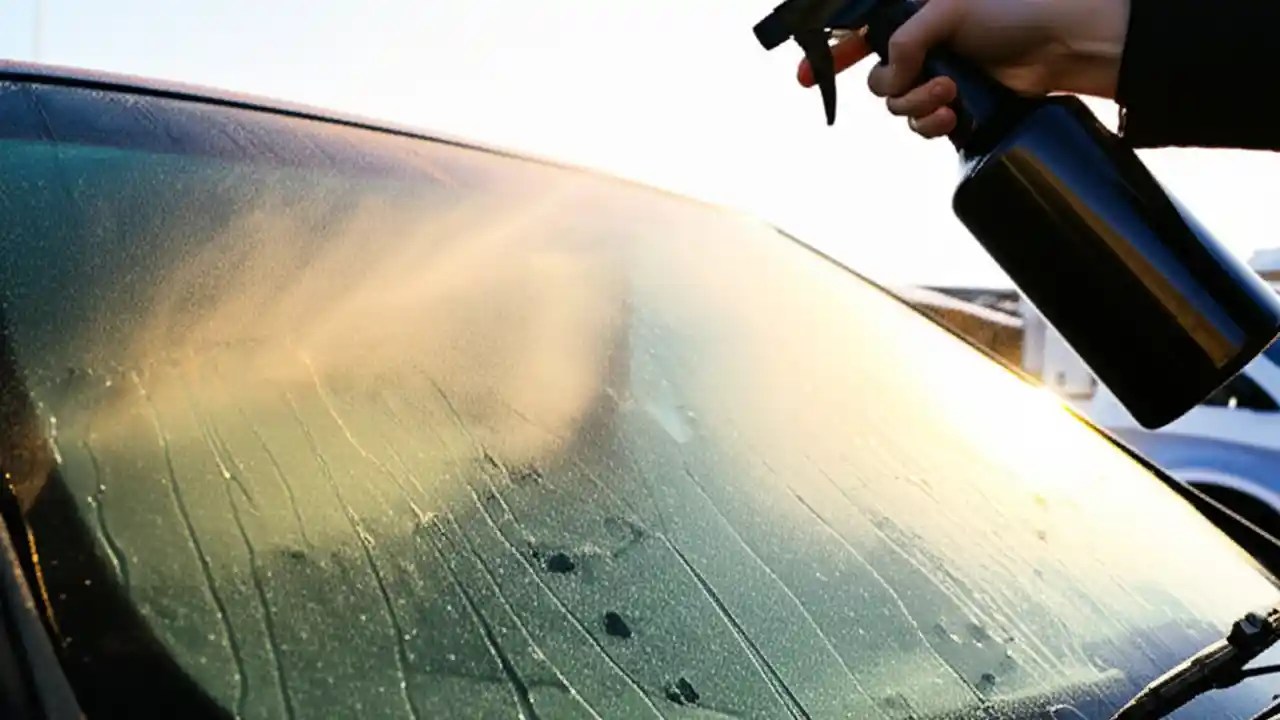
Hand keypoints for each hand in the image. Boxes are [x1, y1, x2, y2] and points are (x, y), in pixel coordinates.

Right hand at [797, 0, 1129, 137]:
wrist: (1065, 44)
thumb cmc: (1014, 10)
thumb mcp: (949, 10)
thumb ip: (907, 39)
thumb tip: (890, 76)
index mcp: (914, 14)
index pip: (859, 32)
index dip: (828, 54)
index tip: (803, 78)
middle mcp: (922, 46)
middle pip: (877, 80)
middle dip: (897, 87)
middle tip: (923, 83)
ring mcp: (938, 77)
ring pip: (899, 107)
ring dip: (919, 107)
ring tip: (951, 97)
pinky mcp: (957, 106)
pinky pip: (922, 125)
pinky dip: (931, 125)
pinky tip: (953, 118)